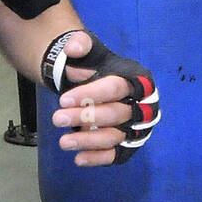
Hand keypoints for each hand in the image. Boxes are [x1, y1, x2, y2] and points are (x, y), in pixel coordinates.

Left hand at [42, 31, 159, 166]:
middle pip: (116, 114)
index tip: (63, 99)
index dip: (92, 94)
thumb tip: (73, 48)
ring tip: (63, 142)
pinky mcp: (129, 146)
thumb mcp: (88, 50)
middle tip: (56, 119)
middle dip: (85, 117)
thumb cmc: (95, 66)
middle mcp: (144, 106)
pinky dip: (98, 158)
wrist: (95, 82)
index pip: (117, 88)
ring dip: (88, 141)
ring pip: (115, 137)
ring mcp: (138, 128)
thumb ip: (79, 43)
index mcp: (138, 79)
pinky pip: (116, 155)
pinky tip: (78, 159)